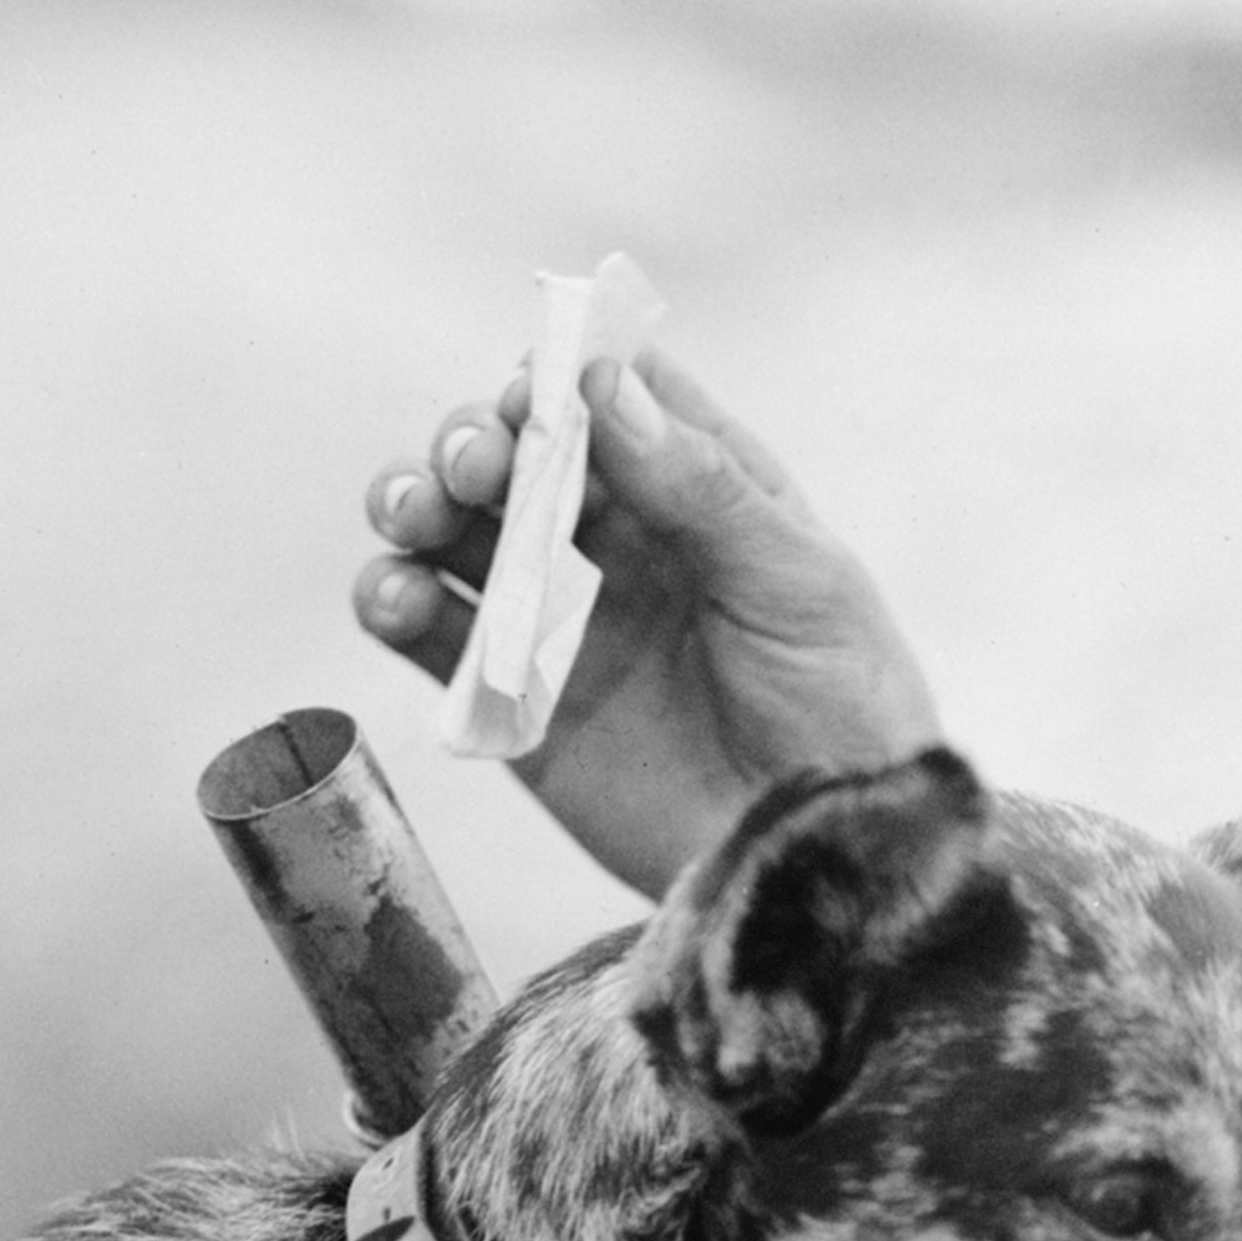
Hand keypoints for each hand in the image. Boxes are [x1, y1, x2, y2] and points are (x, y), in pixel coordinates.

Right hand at [356, 350, 944, 896]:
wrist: (824, 862)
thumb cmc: (846, 714)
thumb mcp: (799, 585)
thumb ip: (701, 487)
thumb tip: (603, 384)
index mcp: (701, 494)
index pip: (612, 400)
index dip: (564, 378)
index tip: (538, 390)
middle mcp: (622, 544)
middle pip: (516, 457)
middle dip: (476, 442)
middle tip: (476, 466)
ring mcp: (564, 620)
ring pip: (458, 532)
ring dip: (416, 505)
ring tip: (416, 517)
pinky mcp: (519, 703)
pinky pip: (434, 637)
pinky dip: (394, 602)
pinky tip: (396, 598)